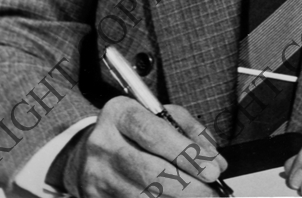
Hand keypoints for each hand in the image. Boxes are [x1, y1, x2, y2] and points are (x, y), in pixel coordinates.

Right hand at [63, 96, 226, 197]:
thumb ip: (187, 129)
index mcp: (119, 113)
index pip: (153, 133)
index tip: (212, 169)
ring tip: (201, 197)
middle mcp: (104, 144)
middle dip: (188, 186)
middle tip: (213, 192)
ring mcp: (98, 175)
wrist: (87, 152)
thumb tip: (214, 159)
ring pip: (145, 196)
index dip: (185, 153)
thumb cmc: (131, 130)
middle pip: (150, 171)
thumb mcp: (157, 115)